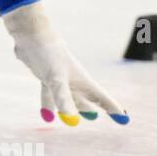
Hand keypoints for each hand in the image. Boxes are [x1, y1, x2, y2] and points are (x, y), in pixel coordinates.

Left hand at [1, 0, 128, 126]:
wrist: (31, 34)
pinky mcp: (45, 76)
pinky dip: (49, 105)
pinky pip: (50, 95)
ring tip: (73, 120)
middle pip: (85, 99)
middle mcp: (72, 80)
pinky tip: (47, 115)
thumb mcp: (56, 78)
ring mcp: (58, 78)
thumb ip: (64, 98)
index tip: (125, 119)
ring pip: (67, 98)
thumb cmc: (48, 53)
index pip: (101, 97)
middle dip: (90, 108)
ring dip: (70, 108)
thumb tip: (71, 117)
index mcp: (81, 80)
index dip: (113, 108)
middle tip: (95, 119)